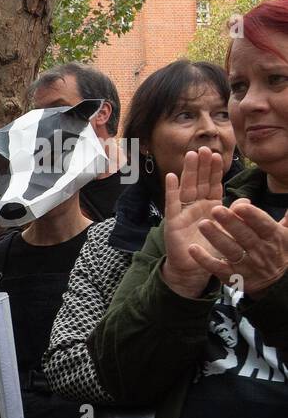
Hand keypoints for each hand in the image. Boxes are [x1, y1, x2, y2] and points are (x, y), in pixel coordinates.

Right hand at [160, 148, 224, 297]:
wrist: (194, 269)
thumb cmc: (212, 249)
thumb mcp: (228, 230)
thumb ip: (235, 214)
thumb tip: (245, 201)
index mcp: (210, 207)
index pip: (213, 185)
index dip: (215, 171)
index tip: (218, 155)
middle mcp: (196, 207)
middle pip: (199, 182)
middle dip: (201, 166)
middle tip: (204, 148)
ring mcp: (183, 212)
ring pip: (186, 188)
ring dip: (188, 172)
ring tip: (191, 156)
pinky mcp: (173, 221)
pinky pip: (172, 203)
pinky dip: (171, 190)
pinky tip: (171, 177)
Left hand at [192, 199, 287, 296]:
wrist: (276, 282)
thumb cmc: (276, 250)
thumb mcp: (287, 234)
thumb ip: (287, 218)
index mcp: (273, 237)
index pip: (263, 225)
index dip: (252, 215)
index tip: (239, 205)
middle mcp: (261, 251)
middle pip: (244, 236)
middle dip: (230, 223)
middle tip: (215, 209)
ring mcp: (246, 265)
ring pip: (230, 250)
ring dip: (216, 237)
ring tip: (203, 224)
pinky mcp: (232, 276)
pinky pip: (217, 267)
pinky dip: (204, 259)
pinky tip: (192, 249)